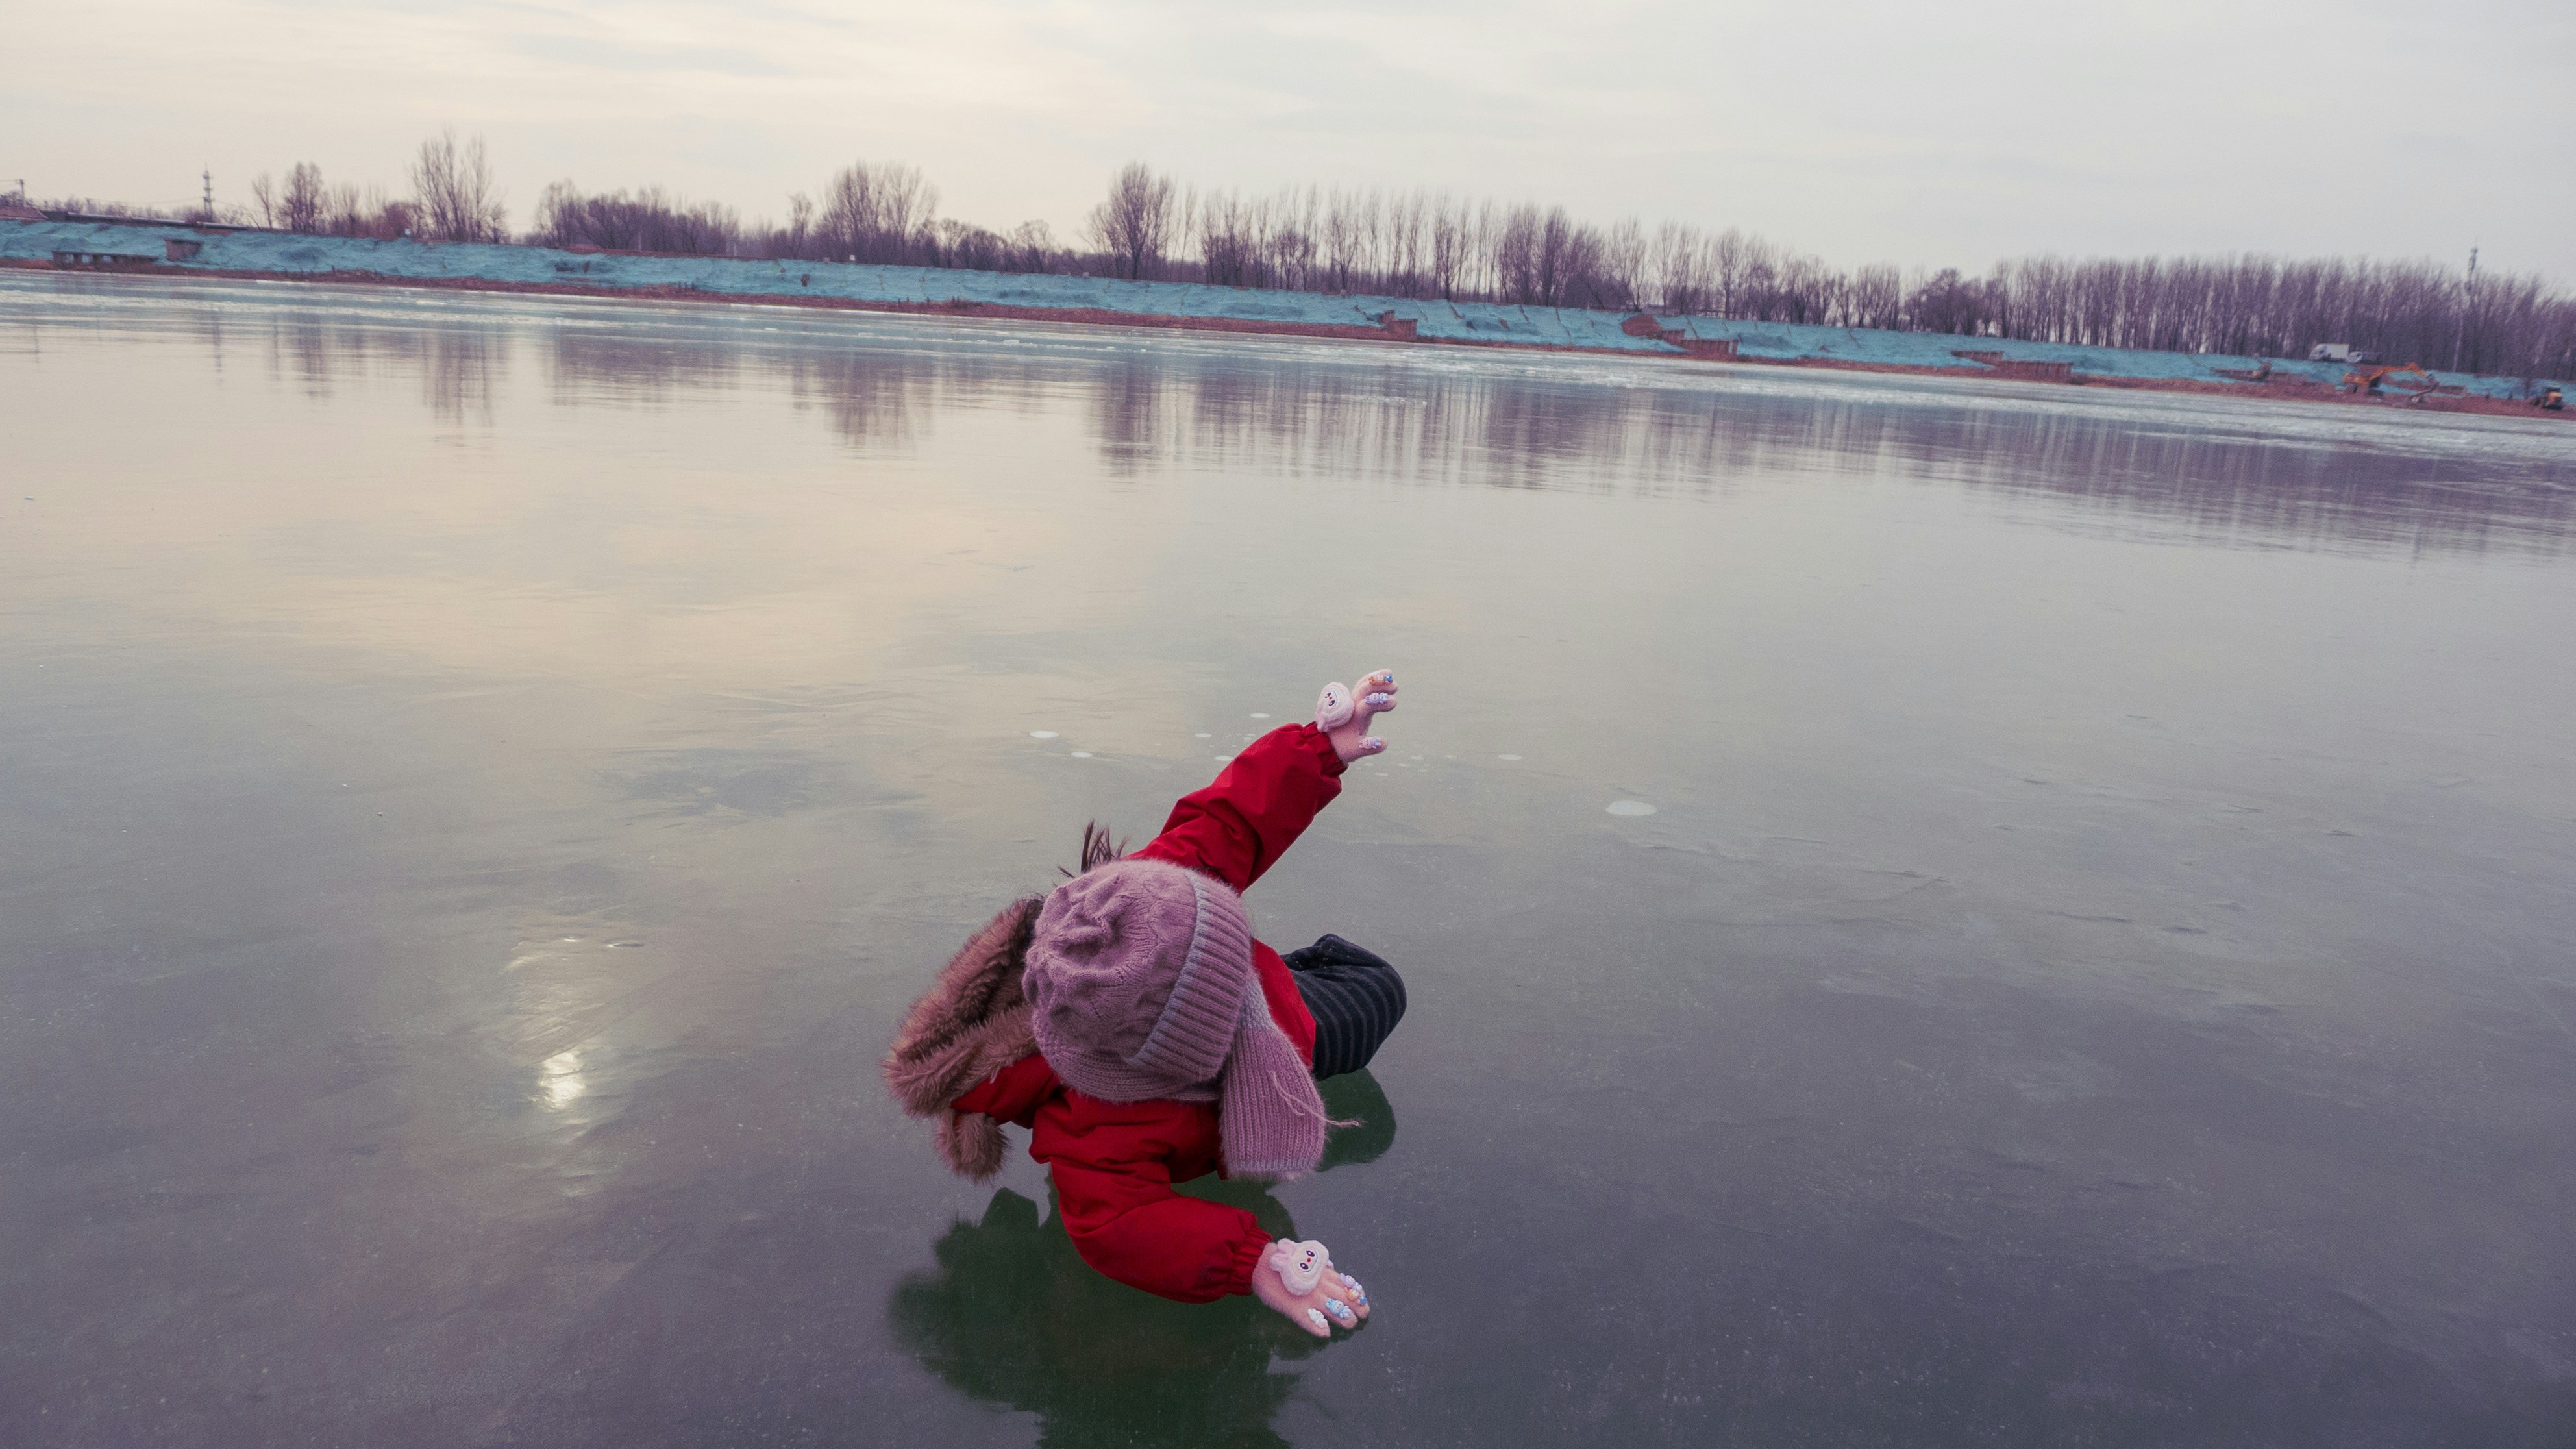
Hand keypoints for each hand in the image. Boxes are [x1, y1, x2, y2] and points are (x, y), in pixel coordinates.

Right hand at [1250, 1239, 1371, 1337]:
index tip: (1363, 1301)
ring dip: (1345, 1320)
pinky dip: (1320, 1329)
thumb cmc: (1283, 1260)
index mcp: (1323, 1273)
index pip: (1347, 1285)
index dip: (1358, 1294)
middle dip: (1358, 1308)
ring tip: (1350, 1324)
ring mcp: (1310, 1298)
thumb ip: (1320, 1268)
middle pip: (1346, 1299)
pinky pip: (1311, 1322)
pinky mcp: (1296, 1309)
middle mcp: (1321, 1286)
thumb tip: (1333, 1270)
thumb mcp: (1307, 1259)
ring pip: (1335, 1311)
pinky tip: (1325, 1333)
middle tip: (1363, 1316)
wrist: (1261, 1264)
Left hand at [1318, 670, 1397, 763]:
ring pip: (1362, 685)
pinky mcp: (1353, 701)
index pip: (1366, 705)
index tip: (1394, 702)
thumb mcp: (1356, 750)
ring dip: (1376, 679)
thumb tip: (1384, 742)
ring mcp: (1351, 702)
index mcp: (1353, 718)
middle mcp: (1351, 706)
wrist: (1326, 743)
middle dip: (1379, 686)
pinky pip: (1361, 686)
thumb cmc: (1342, 747)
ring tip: (1390, 675)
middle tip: (1395, 687)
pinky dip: (1372, 679)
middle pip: (1363, 690)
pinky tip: (1383, 676)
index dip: (1379, 702)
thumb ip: (1370, 746)